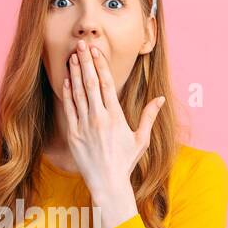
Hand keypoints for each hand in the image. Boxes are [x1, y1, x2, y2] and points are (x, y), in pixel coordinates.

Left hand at [63, 38, 165, 227]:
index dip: (101, 65)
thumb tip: (160, 98)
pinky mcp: (73, 134)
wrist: (107, 183)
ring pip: (78, 93)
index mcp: (116, 117)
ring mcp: (84, 126)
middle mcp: (99, 118)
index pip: (107, 84)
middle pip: (91, 83)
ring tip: (73, 56)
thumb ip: (149, 116)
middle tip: (81, 44)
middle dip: (86, 62)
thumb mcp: (140, 139)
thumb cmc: (125, 162)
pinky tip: (67, 79)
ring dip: (75, 73)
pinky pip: (69, 108)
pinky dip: (67, 93)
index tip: (97, 50)